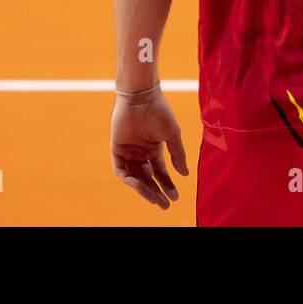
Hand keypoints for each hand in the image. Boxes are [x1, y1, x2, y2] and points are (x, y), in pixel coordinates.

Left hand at [110, 87, 188, 208]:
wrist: (142, 97)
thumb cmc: (159, 112)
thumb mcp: (172, 135)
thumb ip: (178, 154)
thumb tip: (185, 174)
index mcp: (154, 149)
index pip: (160, 173)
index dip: (168, 185)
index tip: (176, 197)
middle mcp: (141, 153)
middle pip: (148, 179)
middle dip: (156, 193)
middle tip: (164, 205)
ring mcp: (129, 152)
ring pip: (135, 178)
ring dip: (144, 190)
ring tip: (154, 199)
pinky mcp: (117, 150)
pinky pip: (121, 170)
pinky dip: (129, 180)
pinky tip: (139, 185)